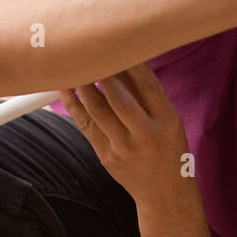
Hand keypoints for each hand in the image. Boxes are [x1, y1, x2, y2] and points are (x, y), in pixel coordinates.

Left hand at [58, 63, 192, 207]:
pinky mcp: (107, 157)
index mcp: (168, 120)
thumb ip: (147, 95)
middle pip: (119, 98)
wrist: (165, 192)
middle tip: (88, 51)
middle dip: (102, 73)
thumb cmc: (168, 148)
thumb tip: (122, 60)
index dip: (129, 63)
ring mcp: (125, 149)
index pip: (147, 85)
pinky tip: (66, 89)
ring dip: (82, 86)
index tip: (115, 44)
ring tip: (72, 65)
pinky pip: (86, 127)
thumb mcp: (170, 121)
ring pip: (98, 112)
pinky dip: (74, 105)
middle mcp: (147, 135)